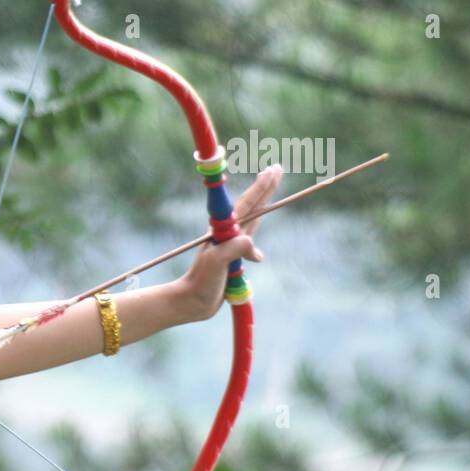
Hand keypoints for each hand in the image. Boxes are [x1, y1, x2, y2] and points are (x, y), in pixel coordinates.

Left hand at [173, 163, 284, 321]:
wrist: (191, 302)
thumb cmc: (201, 282)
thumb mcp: (216, 263)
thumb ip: (232, 249)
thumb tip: (250, 242)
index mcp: (224, 230)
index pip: (247, 204)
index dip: (261, 187)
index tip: (272, 170)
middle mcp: (227, 234)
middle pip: (252, 206)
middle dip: (265, 188)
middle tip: (277, 168)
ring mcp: (229, 247)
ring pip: (252, 223)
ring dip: (262, 208)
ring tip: (270, 198)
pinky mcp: (231, 261)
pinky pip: (248, 247)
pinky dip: (255, 248)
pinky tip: (258, 257)